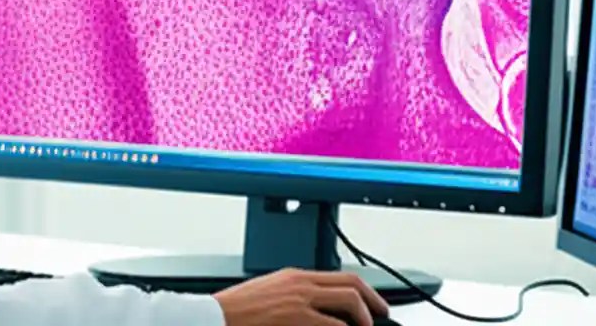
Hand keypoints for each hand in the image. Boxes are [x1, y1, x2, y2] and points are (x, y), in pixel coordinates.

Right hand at [214, 268, 388, 325]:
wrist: (214, 316)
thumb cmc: (236, 310)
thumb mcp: (268, 294)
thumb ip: (293, 295)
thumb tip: (316, 308)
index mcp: (294, 276)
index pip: (339, 276)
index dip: (363, 290)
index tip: (372, 303)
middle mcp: (300, 284)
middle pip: (351, 285)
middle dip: (374, 302)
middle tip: (380, 317)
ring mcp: (299, 300)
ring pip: (349, 301)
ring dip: (365, 318)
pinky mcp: (296, 318)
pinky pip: (334, 325)